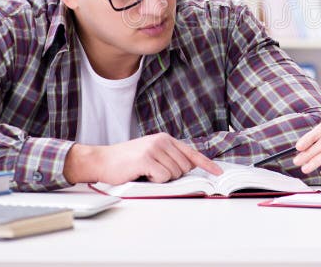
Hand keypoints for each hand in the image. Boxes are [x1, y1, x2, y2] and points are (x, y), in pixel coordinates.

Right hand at [65, 133, 221, 184]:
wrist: (101, 160)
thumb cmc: (126, 161)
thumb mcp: (150, 154)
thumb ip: (168, 158)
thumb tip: (187, 170)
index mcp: (165, 139)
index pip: (191, 153)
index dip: (207, 164)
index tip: (218, 173)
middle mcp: (162, 141)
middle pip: (184, 168)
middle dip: (173, 176)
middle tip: (153, 173)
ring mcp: (155, 148)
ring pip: (174, 174)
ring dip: (161, 179)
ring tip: (145, 172)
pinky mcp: (147, 159)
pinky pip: (163, 177)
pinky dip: (154, 180)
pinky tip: (142, 173)